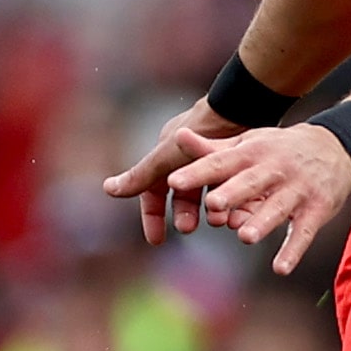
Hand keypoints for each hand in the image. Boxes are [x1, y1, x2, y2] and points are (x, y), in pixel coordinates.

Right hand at [104, 96, 246, 244]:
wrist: (240, 110)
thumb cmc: (198, 131)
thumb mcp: (167, 157)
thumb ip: (141, 176)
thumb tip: (108, 190)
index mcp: (169, 159)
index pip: (154, 193)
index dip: (153, 216)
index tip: (156, 240)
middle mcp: (191, 162)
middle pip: (184, 198)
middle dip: (185, 215)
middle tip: (187, 228)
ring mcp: (217, 164)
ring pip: (210, 197)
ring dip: (212, 212)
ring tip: (217, 222)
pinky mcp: (242, 168)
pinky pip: (237, 194)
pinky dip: (236, 207)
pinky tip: (239, 217)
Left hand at [165, 125, 350, 275]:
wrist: (335, 147)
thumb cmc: (280, 149)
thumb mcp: (249, 143)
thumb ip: (212, 149)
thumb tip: (178, 137)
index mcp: (252, 153)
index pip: (221, 163)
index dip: (198, 172)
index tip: (173, 181)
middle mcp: (275, 170)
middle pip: (251, 183)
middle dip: (233, 193)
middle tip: (213, 204)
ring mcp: (298, 190)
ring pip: (277, 208)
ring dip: (263, 222)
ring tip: (245, 236)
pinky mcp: (317, 210)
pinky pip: (304, 233)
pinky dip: (293, 250)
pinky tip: (280, 268)